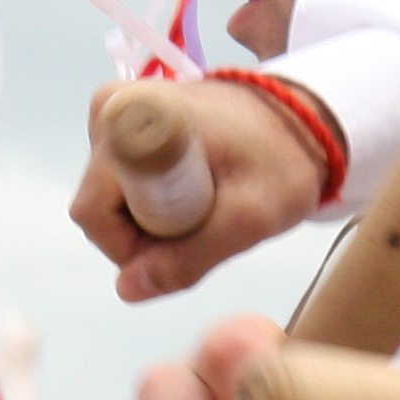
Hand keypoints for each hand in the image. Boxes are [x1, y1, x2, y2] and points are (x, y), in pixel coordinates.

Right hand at [70, 80, 333, 303]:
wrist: (301, 115)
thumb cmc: (281, 160)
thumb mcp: (247, 219)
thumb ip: (188, 260)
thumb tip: (127, 289)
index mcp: (130, 121)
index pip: (98, 215)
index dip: (136, 245)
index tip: (191, 234)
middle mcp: (109, 110)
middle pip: (102, 209)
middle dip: (147, 233)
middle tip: (206, 221)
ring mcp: (114, 112)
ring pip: (111, 200)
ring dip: (153, 218)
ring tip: (207, 200)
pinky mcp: (126, 120)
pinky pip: (121, 183)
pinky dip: (154, 199)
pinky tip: (194, 187)